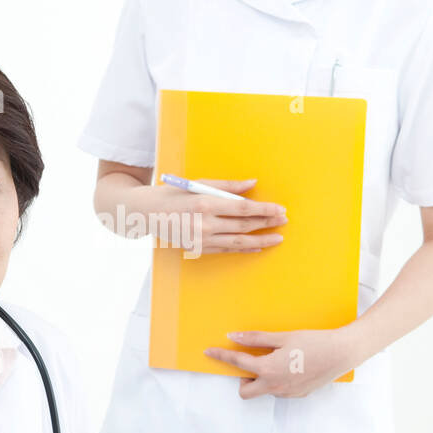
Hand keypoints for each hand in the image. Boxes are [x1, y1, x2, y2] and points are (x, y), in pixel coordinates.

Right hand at [140, 178, 286, 254]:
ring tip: (278, 238)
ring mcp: (202, 239)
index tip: (280, 209)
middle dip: (267, 223)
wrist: (147, 213)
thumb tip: (253, 184)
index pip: (243, 209)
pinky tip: (257, 246)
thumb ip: (228, 186)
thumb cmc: (174, 194)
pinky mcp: (199, 248)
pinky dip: (244, 248)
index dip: (264, 210)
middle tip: (284, 221)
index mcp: (206, 203)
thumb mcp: (199, 184)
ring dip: (261, 240)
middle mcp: (204, 224)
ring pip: (239, 241)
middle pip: (244, 225)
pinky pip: (227, 249)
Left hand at [204, 326, 359, 398]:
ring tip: (277, 360)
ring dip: (262, 379)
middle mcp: (275, 385)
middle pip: (245, 391)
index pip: (237, 363)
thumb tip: (234, 336)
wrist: (341, 353)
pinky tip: (291, 367)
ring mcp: (287, 392)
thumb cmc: (314, 342)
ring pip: (264, 390)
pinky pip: (279, 390)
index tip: (210, 352)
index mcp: (268, 369)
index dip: (222, 356)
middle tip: (251, 363)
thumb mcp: (282, 337)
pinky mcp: (298, 394)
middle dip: (242, 379)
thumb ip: (256, 339)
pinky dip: (278, 380)